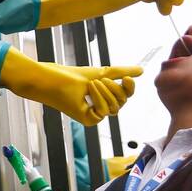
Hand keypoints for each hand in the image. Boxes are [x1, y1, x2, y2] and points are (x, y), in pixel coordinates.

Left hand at [0, 49, 142, 125]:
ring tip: (92, 83)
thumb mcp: (101, 72)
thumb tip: (141, 71)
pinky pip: (103, 112)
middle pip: (122, 102)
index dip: (129, 88)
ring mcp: (92, 115)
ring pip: (114, 108)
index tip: (127, 77)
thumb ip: (121, 72)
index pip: (126, 96)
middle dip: (114, 88)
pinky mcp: (85, 119)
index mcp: (103, 98)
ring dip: (105, 92)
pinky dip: (98, 99)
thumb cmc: (70, 76)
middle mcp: (99, 108)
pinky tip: (88, 91)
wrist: (50, 79)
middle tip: (99, 78)